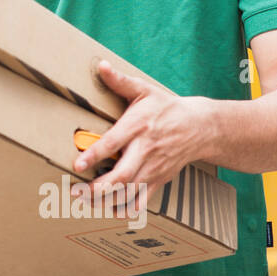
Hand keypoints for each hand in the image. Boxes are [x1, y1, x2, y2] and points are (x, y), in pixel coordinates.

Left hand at [71, 59, 214, 213]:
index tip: (78, 164)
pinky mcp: (160, 179)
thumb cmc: (166, 107)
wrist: (200, 127)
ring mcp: (154, 167)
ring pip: (130, 190)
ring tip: (86, 202)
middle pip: (123, 174)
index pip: (114, 142)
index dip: (95, 155)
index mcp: (138, 126)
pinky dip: (128, 209)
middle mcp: (146, 149)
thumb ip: (120, 81)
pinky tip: (111, 210)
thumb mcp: (144, 90)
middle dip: (98, 187)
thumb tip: (101, 65)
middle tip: (76, 192)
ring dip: (107, 200)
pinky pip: (144, 199)